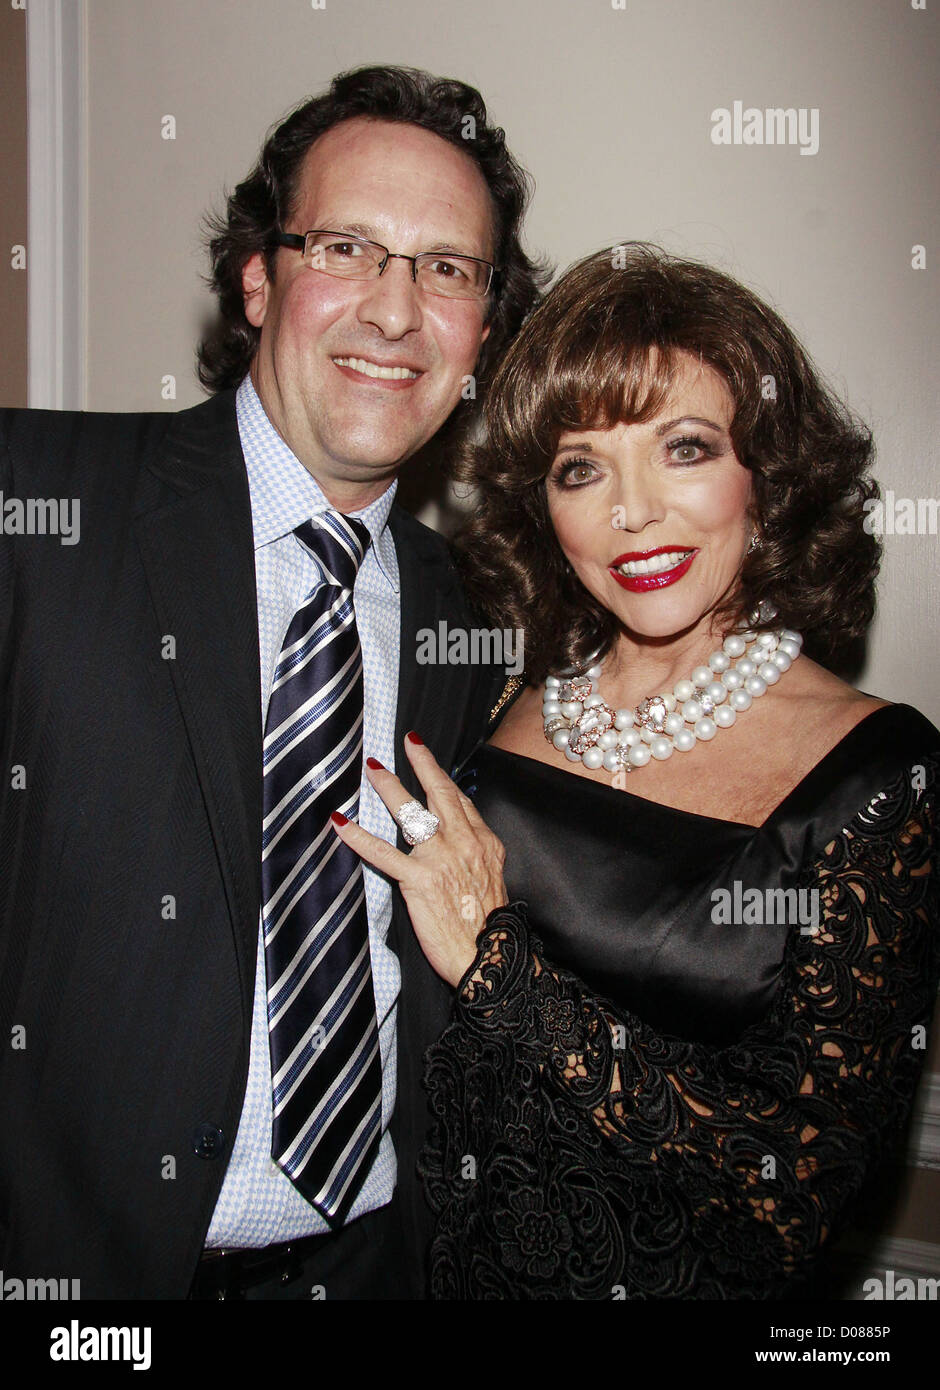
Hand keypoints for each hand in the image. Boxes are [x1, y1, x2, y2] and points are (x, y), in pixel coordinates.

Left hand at [331, 733, 507, 986]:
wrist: (490, 956)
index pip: (461, 801)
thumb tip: (458, 839)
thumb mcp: (492, 878)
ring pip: (410, 813)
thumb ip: (475, 854)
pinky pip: (383, 853)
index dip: (442, 777)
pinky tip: (342, 824)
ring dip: (388, 787)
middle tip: (406, 743)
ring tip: (372, 769)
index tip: (428, 760)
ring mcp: (440, 859)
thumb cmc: (489, 925)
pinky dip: (359, 837)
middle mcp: (463, 843)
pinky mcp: (418, 880)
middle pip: (439, 793)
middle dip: (422, 764)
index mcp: (483, 842)